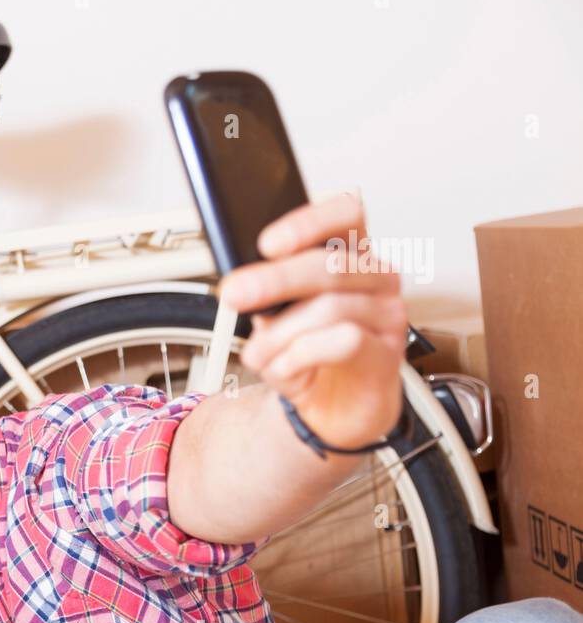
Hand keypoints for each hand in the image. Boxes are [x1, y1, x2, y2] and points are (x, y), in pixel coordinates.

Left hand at [220, 193, 407, 448]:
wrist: (335, 407)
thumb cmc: (308, 353)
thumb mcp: (276, 316)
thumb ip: (266, 294)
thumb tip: (238, 286)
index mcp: (349, 254)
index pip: (345, 215)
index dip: (308, 223)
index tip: (267, 244)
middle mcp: (375, 276)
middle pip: (330, 264)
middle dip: (274, 279)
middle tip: (234, 295)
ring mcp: (386, 313)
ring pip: (331, 307)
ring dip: (280, 334)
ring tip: (258, 354)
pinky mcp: (388, 352)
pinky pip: (344, 341)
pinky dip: (300, 356)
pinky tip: (284, 367)